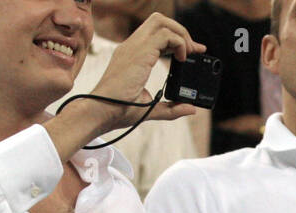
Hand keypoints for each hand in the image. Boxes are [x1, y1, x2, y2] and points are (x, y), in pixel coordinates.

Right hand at [78, 14, 206, 133]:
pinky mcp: (140, 52)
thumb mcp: (151, 108)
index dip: (176, 39)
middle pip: (159, 20)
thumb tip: (190, 109)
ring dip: (181, 34)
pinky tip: (182, 59)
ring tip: (189, 54)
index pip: (156, 34)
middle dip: (180, 31)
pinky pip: (165, 35)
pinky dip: (179, 43)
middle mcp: (132, 46)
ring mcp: (135, 47)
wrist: (101, 111)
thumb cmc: (118, 110)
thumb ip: (171, 108)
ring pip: (161, 21)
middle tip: (194, 50)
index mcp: (133, 55)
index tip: (192, 51)